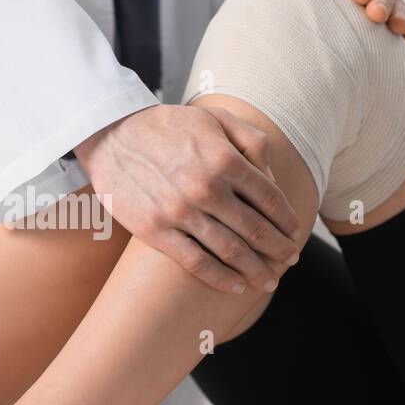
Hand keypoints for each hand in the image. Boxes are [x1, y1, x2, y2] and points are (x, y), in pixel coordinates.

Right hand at [74, 105, 300, 293]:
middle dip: (278, 250)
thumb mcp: (214, 118)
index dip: (287, 219)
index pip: (270, 198)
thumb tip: (274, 176)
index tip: (294, 232)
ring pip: (231, 251)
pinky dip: (221, 279)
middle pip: (256, 230)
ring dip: (256, 270)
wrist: (109, 134)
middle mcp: (207, 188)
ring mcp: (180, 212)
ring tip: (268, 280)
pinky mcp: (156, 231)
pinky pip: (196, 263)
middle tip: (290, 260)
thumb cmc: (166, 125)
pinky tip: (236, 286)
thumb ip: (251, 141)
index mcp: (224, 159)